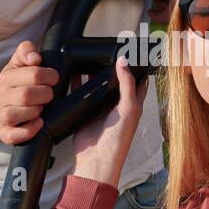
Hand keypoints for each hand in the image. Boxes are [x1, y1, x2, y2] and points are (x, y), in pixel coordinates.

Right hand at [0, 40, 59, 144]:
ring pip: (18, 114)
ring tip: (40, 108)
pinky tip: (38, 123)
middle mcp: (1, 97)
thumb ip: (26, 51)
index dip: (50, 76)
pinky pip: (13, 135)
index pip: (34, 74)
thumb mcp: (18, 63)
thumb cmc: (14, 85)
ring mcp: (1, 116)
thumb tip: (35, 57)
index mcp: (6, 78)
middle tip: (49, 95)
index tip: (53, 79)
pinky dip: (28, 131)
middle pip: (27, 95)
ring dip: (36, 112)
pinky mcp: (4, 133)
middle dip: (45, 95)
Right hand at [72, 56, 147, 186]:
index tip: (130, 50)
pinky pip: (79, 92)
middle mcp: (117, 104)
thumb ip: (127, 84)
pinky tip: (72, 72)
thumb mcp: (128, 107)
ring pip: (97, 84)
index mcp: (132, 103)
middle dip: (111, 67)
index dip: (134, 66)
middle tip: (105, 49)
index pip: (136, 80)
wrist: (96, 159)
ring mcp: (100, 107)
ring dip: (93, 73)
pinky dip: (76, 83)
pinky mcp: (84, 110)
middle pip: (114, 80)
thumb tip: (123, 61)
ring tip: (88, 56)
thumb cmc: (118, 138)